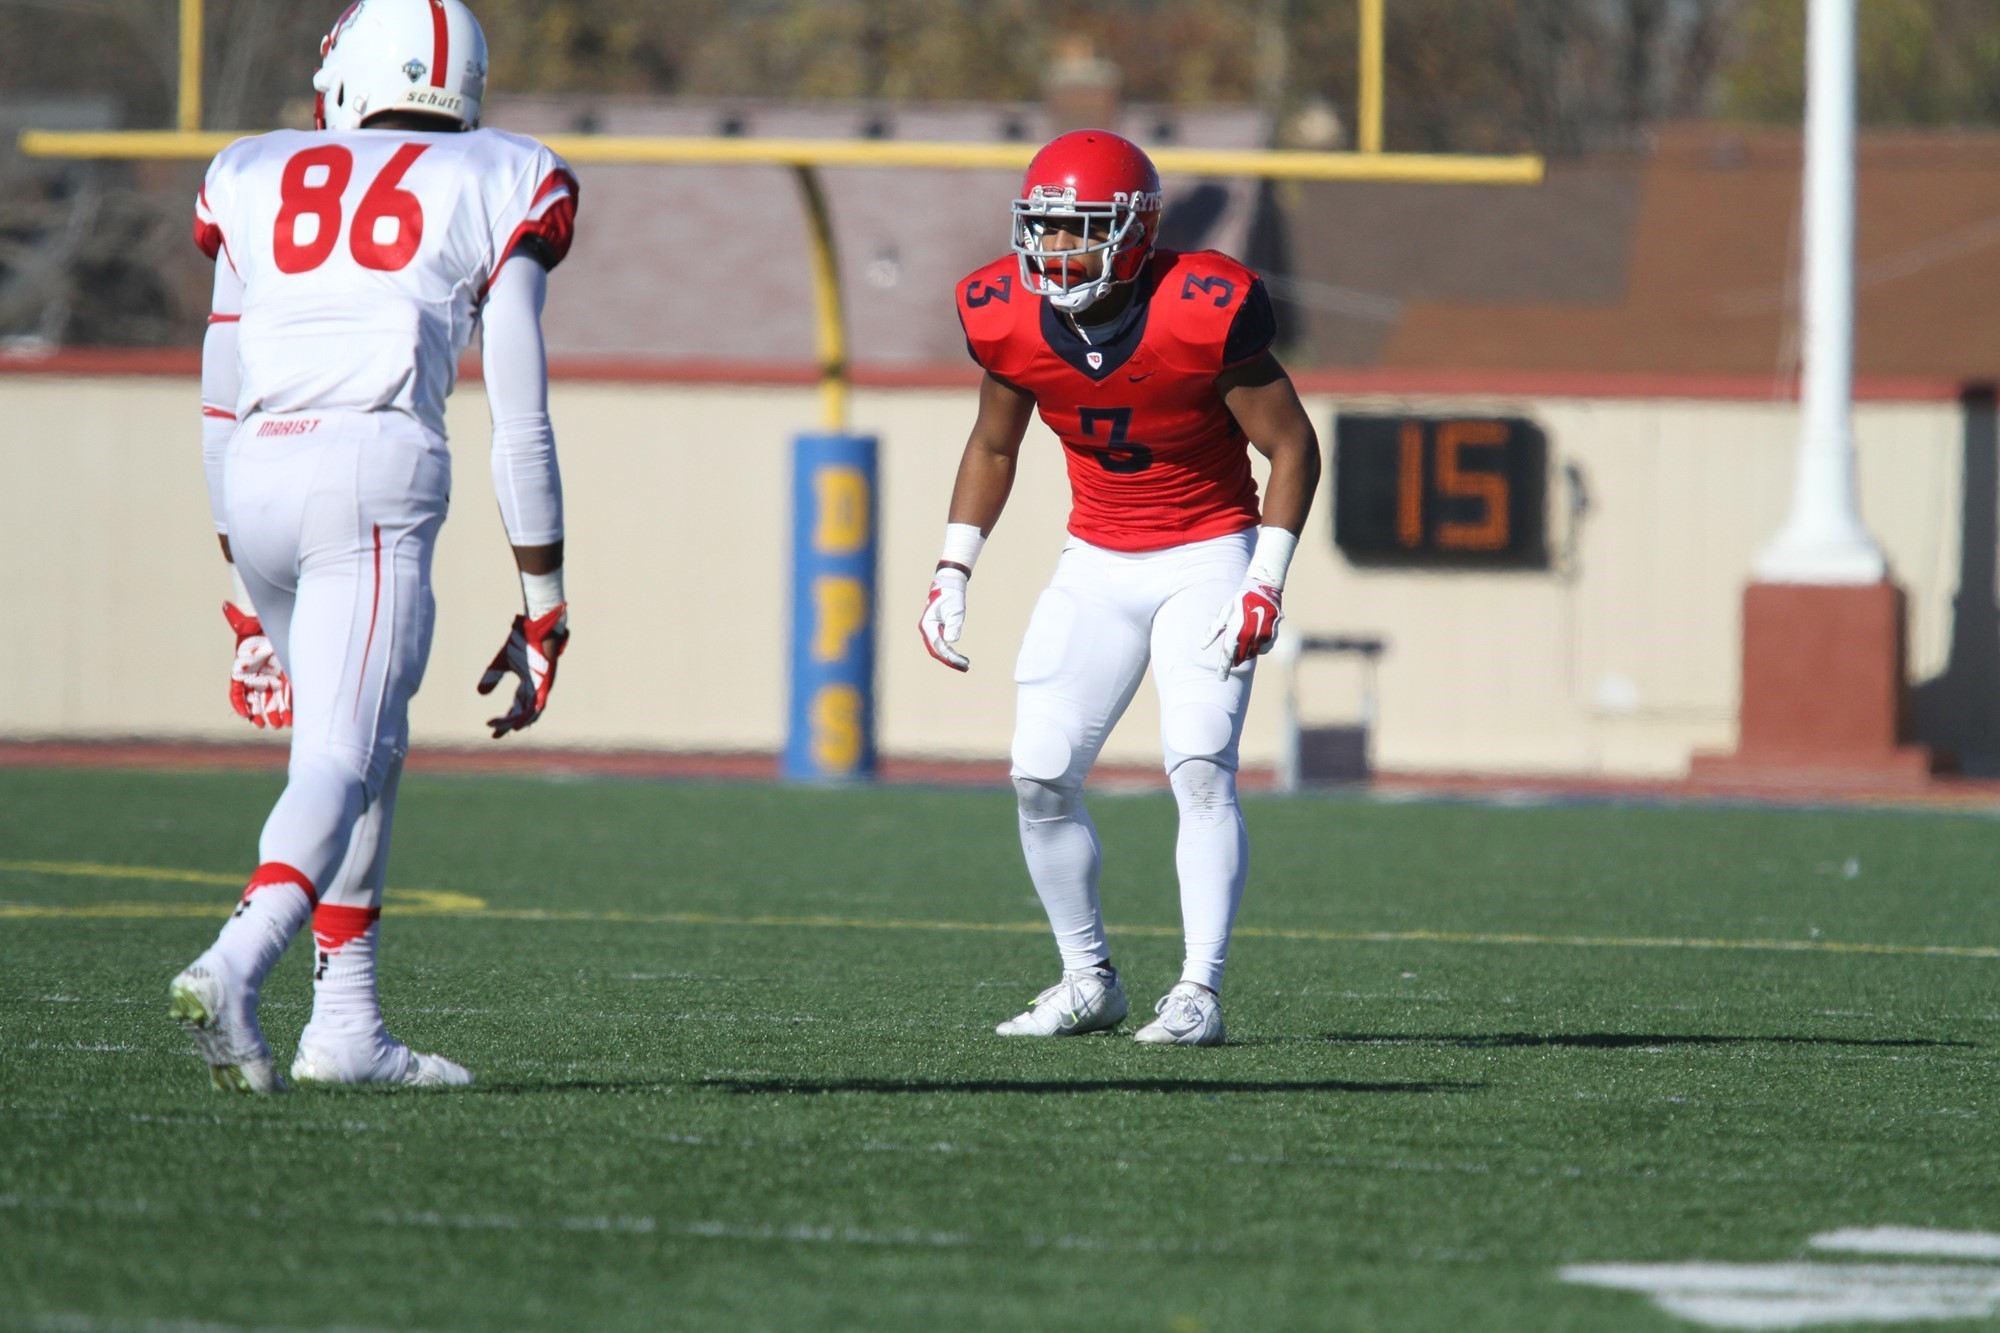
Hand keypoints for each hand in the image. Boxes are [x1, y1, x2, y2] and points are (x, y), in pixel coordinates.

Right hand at [223, 602, 291, 728]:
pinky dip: (289, 707)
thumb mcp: (252, 622)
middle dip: (262, 714)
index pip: (237, 690)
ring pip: (272, 702)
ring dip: (276, 714)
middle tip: (268, 724)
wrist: (280, 620)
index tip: (245, 714)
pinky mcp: (289, 678)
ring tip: (281, 724)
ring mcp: (273, 678)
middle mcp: (257, 676)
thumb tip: (226, 606)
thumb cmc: (262, 622)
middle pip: (257, 700)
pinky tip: (293, 718)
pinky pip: (287, 696)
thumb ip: (240, 619)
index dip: (239, 703)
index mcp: (244, 668)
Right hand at [477, 603, 567, 737]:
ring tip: (503, 730)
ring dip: (516, 721)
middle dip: (509, 724)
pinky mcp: (545, 682)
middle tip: (495, 734)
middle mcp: (536, 688)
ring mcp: (542, 686)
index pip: (517, 708)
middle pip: (523, 713)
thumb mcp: (502, 662)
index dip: (505, 719)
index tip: (492, 729)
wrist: (536, 627)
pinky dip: (527, 715)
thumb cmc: (522, 641)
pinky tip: (517, 723)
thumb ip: (492, 677)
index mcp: (528, 684)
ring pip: (531, 712)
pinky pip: (537, 705)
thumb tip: (480, 693)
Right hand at [919, 567, 969, 670]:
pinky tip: (958, 656)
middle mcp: (926, 629)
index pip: (938, 646)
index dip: (950, 656)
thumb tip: (951, 641)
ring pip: (937, 649)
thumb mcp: (955, 610)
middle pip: (936, 651)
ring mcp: (929, 629)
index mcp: (928, 625)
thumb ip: (953, 625)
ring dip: (950, 657)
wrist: (949, 584)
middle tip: (965, 667)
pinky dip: (949, 651)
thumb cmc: (952, 595)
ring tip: (964, 664)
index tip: (963, 662)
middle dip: (950, 660)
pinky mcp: (935, 628)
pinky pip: (940, 644)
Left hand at [1201, 580, 1282, 679]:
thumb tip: (1202, 646)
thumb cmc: (1239, 602)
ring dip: (1247, 652)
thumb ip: (1213, 631)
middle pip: (1240, 657)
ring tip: (1246, 636)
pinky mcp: (1272, 636)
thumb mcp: (1223, 614)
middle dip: (1236, 658)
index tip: (1221, 679)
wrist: (1263, 591)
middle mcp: (1249, 636)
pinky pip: (1263, 649)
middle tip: (1233, 652)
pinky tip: (1256, 634)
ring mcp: (1262, 637)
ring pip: (1252, 654)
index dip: (1224, 668)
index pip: (1227, 655)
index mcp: (1235, 630)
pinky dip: (1258, 646)